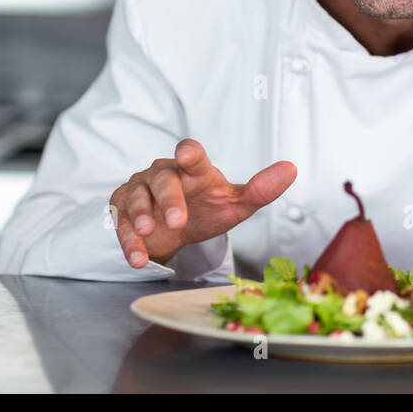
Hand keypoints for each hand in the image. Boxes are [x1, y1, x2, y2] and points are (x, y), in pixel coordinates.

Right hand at [109, 138, 295, 267]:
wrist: (176, 230)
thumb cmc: (206, 208)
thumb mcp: (235, 204)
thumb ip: (260, 190)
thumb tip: (291, 169)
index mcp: (193, 169)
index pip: (191, 155)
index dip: (189, 153)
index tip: (186, 154)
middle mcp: (164, 174)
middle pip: (163, 179)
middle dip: (168, 198)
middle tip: (176, 220)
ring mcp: (141, 190)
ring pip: (136, 197)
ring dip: (140, 215)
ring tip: (148, 233)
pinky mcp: (122, 210)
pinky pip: (121, 223)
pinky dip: (128, 242)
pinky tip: (138, 259)